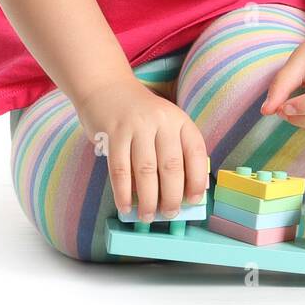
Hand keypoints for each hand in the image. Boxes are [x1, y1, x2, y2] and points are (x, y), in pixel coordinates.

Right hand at [74, 79, 208, 222]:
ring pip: (146, 170)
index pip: (195, 152)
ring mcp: (136, 126)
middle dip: (171, 196)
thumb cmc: (140, 114)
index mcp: (179, 120)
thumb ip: (175, 150)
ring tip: (147, 217)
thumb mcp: (165, 124)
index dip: (197, 179)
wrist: (107, 87)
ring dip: (148, 199)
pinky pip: (120, 169)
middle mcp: (161, 120)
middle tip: (169, 214)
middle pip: (171, 165)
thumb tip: (182, 193)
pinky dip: (123, 192)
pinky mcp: (114, 133)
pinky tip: (125, 206)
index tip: (194, 200)